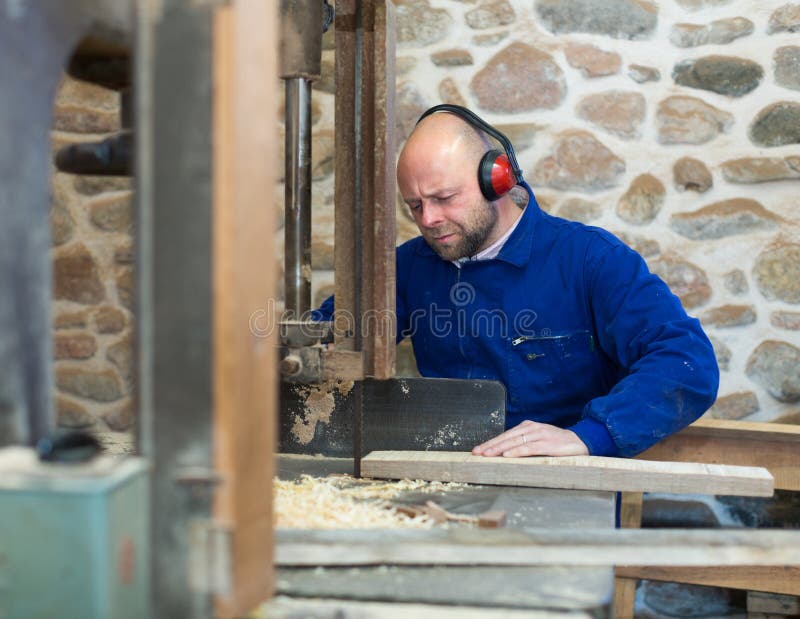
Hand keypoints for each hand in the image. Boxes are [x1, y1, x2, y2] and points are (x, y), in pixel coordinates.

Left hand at [471, 420, 588, 457]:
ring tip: (487, 455)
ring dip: (500, 449)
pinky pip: (529, 448)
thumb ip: (523, 444)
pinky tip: (507, 456)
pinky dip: (517, 451)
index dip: (490, 443)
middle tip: (477, 453)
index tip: (477, 450)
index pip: (505, 435)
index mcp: (527, 427)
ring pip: (515, 442)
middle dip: (490, 446)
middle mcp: (531, 428)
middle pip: (506, 438)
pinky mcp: (548, 444)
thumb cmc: (555, 443)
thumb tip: (503, 453)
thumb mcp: (537, 440)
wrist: (580, 441)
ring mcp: (540, 435)